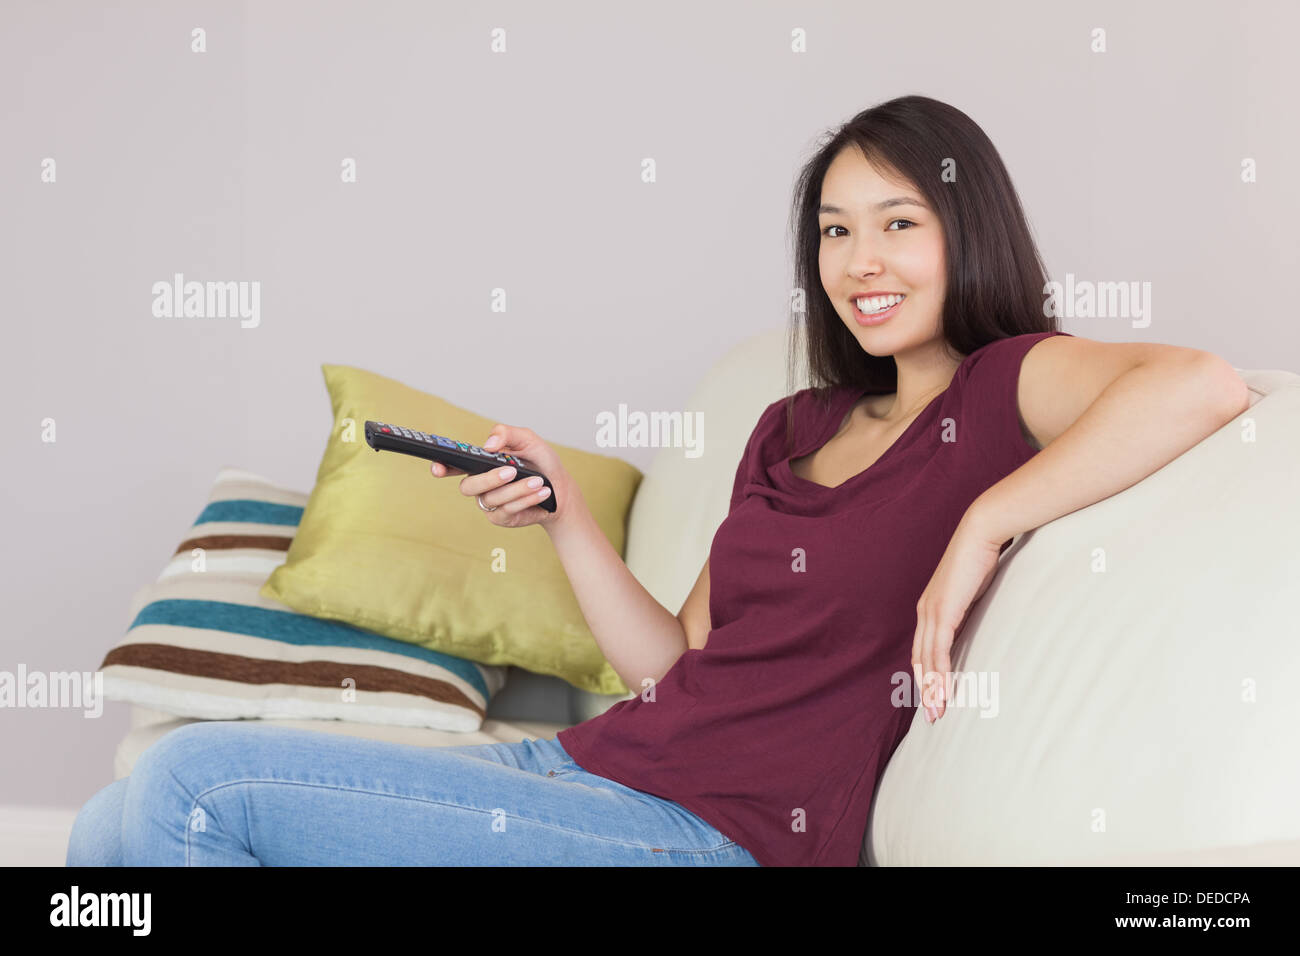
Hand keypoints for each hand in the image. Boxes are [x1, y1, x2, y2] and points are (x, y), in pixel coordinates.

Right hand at [429, 423, 577, 529]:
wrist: (559, 487)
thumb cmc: (540, 462)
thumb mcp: (528, 440)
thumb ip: (508, 434)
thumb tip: (489, 444)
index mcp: (480, 463)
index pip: (454, 464)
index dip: (442, 466)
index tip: (438, 468)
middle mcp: (480, 484)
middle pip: (468, 486)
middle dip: (490, 479)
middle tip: (512, 471)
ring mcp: (489, 502)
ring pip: (492, 499)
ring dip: (518, 489)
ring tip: (538, 481)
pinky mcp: (501, 517)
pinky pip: (507, 510)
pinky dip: (526, 499)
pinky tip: (541, 493)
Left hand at [910, 515, 1004, 723]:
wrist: (980, 534)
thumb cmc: (980, 559)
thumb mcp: (972, 591)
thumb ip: (968, 609)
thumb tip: (977, 625)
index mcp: (929, 608)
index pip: (923, 649)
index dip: (926, 674)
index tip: (932, 697)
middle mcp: (925, 611)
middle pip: (920, 659)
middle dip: (925, 689)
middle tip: (932, 716)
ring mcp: (931, 612)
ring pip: (927, 659)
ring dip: (932, 687)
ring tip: (937, 711)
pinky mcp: (943, 611)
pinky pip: (940, 649)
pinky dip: (940, 672)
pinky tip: (944, 690)